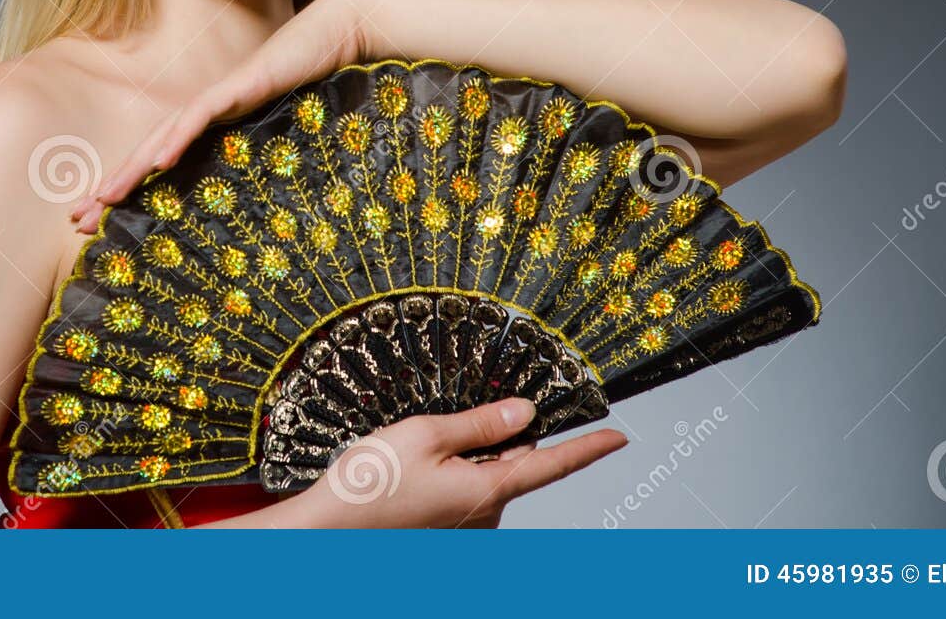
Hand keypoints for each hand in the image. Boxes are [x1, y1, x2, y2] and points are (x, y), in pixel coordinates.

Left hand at [70, 0, 386, 232]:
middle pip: (146, 154)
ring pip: (163, 137)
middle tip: (76, 222)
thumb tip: (245, 204)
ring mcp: (216, 97)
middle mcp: (200, 112)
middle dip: (110, 188)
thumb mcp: (274, 131)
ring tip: (104, 198)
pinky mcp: (238, 85)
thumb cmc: (307, 83)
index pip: (156, 165)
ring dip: (132, 169)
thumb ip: (252, 157)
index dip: (124, 192)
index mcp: (205, 127)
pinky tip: (160, 159)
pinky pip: (201, 114)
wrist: (333, 35)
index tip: (95, 225)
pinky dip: (178, 137)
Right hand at [279, 397, 627, 528]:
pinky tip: (412, 469)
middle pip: (512, 462)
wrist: (328, 532)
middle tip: (452, 419)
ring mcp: (466, 526)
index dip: (587, 448)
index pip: (553, 465)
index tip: (616, 437)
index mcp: (490, 491)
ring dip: (465, 455)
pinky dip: (448, 473)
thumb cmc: (371, 488)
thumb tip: (523, 413)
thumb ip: (481, 423)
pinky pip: (462, 491)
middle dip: (494, 437)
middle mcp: (486, 515)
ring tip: (415, 451)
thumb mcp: (427, 435)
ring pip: (483, 475)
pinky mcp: (446, 530)